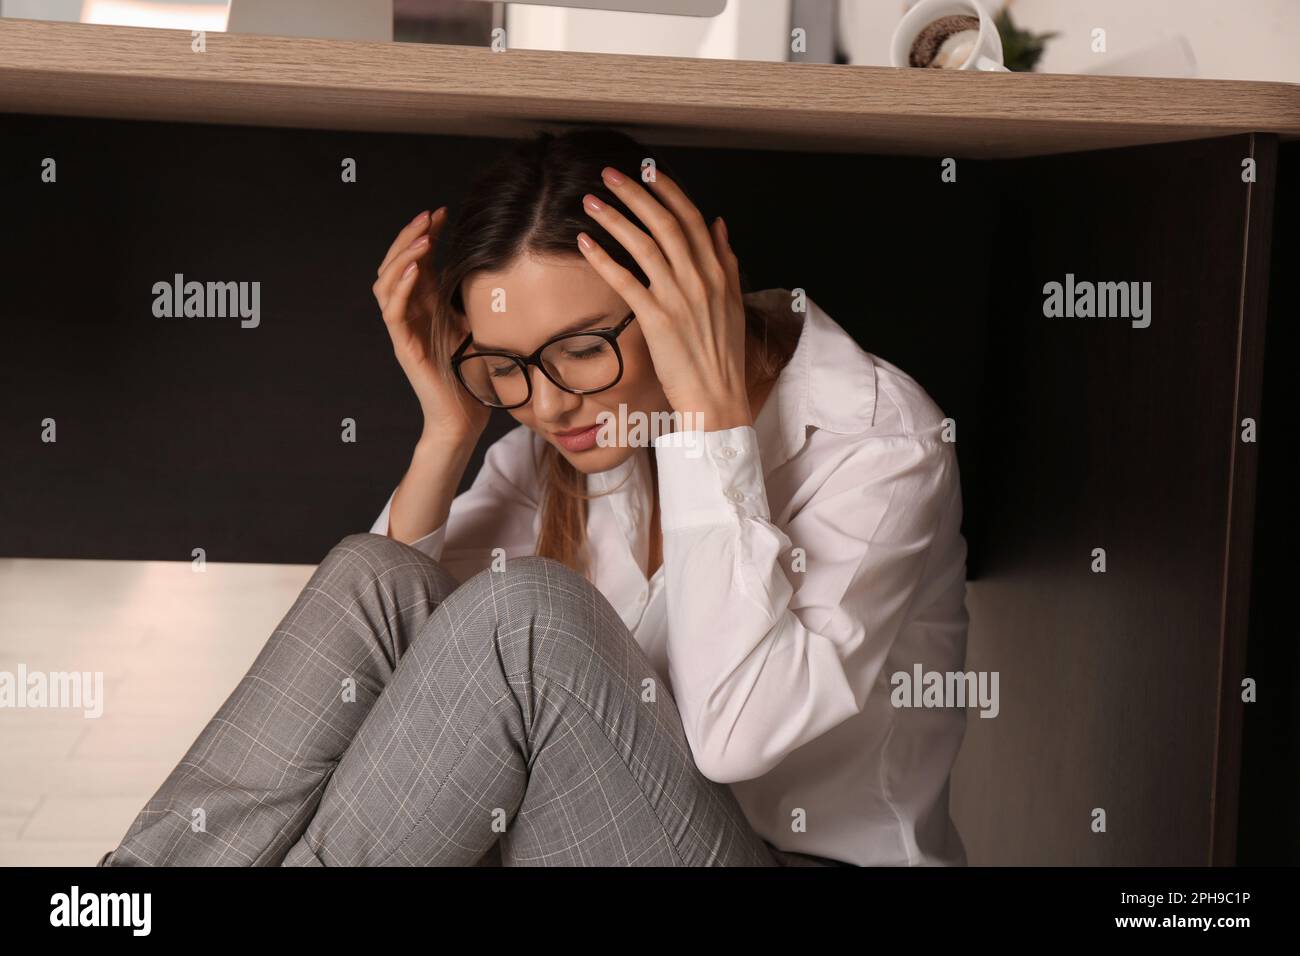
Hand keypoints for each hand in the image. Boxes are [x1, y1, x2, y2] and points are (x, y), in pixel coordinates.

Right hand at [373, 208, 490, 443]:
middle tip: (429, 216)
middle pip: (395, 264)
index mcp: (426, 306)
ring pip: (386, 282)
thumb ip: (477, 300)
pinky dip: (401, 287)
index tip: (443, 212)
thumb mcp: (479, 326)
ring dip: (402, 257)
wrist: (463, 417)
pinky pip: (393, 311)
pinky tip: (415, 270)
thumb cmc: (472, 376)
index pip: (418, 261)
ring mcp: (405, 329)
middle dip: (410, 236)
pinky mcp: (405, 346)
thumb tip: (501, 270)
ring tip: (422, 239)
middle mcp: (411, 314)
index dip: (426, 234)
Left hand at [575, 166, 752, 432]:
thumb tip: (718, 222)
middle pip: (664, 222)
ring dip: (615, 218)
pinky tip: (585, 243)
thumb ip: (725, 259)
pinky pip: (626, 281)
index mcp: (717, 271)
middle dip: (635, 192)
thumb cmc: (722, 354)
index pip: (691, 218)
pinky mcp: (657, 320)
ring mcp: (679, 298)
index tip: (648, 171)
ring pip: (644, 245)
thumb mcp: (732, 300)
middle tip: (609, 174)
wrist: (717, 396)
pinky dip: (604, 258)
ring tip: (591, 201)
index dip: (668, 190)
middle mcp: (699, 278)